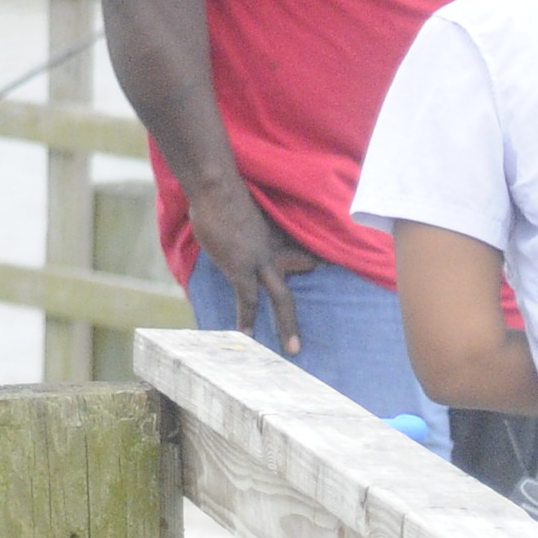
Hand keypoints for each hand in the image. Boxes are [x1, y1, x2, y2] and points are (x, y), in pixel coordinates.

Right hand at [189, 181, 319, 355]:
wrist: (215, 188)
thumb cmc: (219, 191)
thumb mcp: (237, 207)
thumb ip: (238, 219)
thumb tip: (222, 217)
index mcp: (273, 233)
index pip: (299, 250)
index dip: (310, 260)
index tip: (320, 267)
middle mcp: (273, 249)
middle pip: (302, 272)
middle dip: (315, 284)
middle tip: (322, 306)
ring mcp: (260, 260)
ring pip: (282, 298)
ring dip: (287, 324)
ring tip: (293, 349)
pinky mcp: (242, 268)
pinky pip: (249, 299)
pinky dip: (247, 319)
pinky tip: (246, 336)